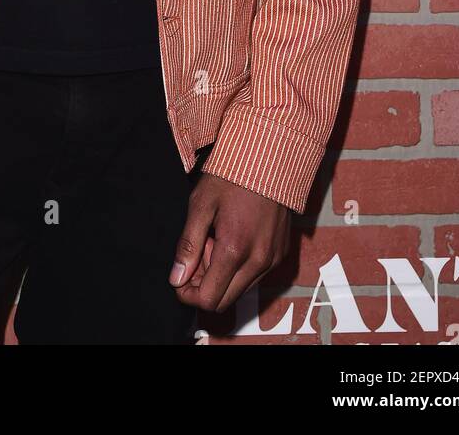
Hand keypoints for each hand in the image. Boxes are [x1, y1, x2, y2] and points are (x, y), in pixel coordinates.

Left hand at [170, 172, 290, 312]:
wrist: (270, 157)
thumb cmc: (232, 175)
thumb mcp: (201, 204)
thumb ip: (188, 245)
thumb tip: (176, 278)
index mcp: (235, 250)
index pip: (209, 299)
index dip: (189, 293)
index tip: (180, 275)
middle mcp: (259, 261)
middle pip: (225, 300)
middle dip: (205, 284)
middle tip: (199, 251)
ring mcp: (273, 259)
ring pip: (240, 289)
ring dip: (223, 275)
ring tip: (216, 239)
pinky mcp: (281, 253)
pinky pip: (256, 275)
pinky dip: (240, 267)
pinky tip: (234, 236)